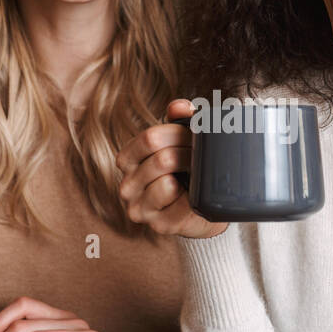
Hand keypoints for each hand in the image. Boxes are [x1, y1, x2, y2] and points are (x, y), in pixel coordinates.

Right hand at [116, 99, 228, 238]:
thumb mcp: (181, 140)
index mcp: (127, 160)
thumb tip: (179, 106)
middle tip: (205, 156)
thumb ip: (180, 119)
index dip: (178, 133)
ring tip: (199, 175)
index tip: (196, 136)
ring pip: (167, 182)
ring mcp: (140, 208)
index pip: (150, 138)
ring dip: (191, 175)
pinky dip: (193, 197)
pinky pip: (180, 205)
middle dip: (190, 154)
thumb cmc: (186, 169)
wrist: (200, 208)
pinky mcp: (159, 226)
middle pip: (162, 159)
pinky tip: (196, 196)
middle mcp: (127, 185)